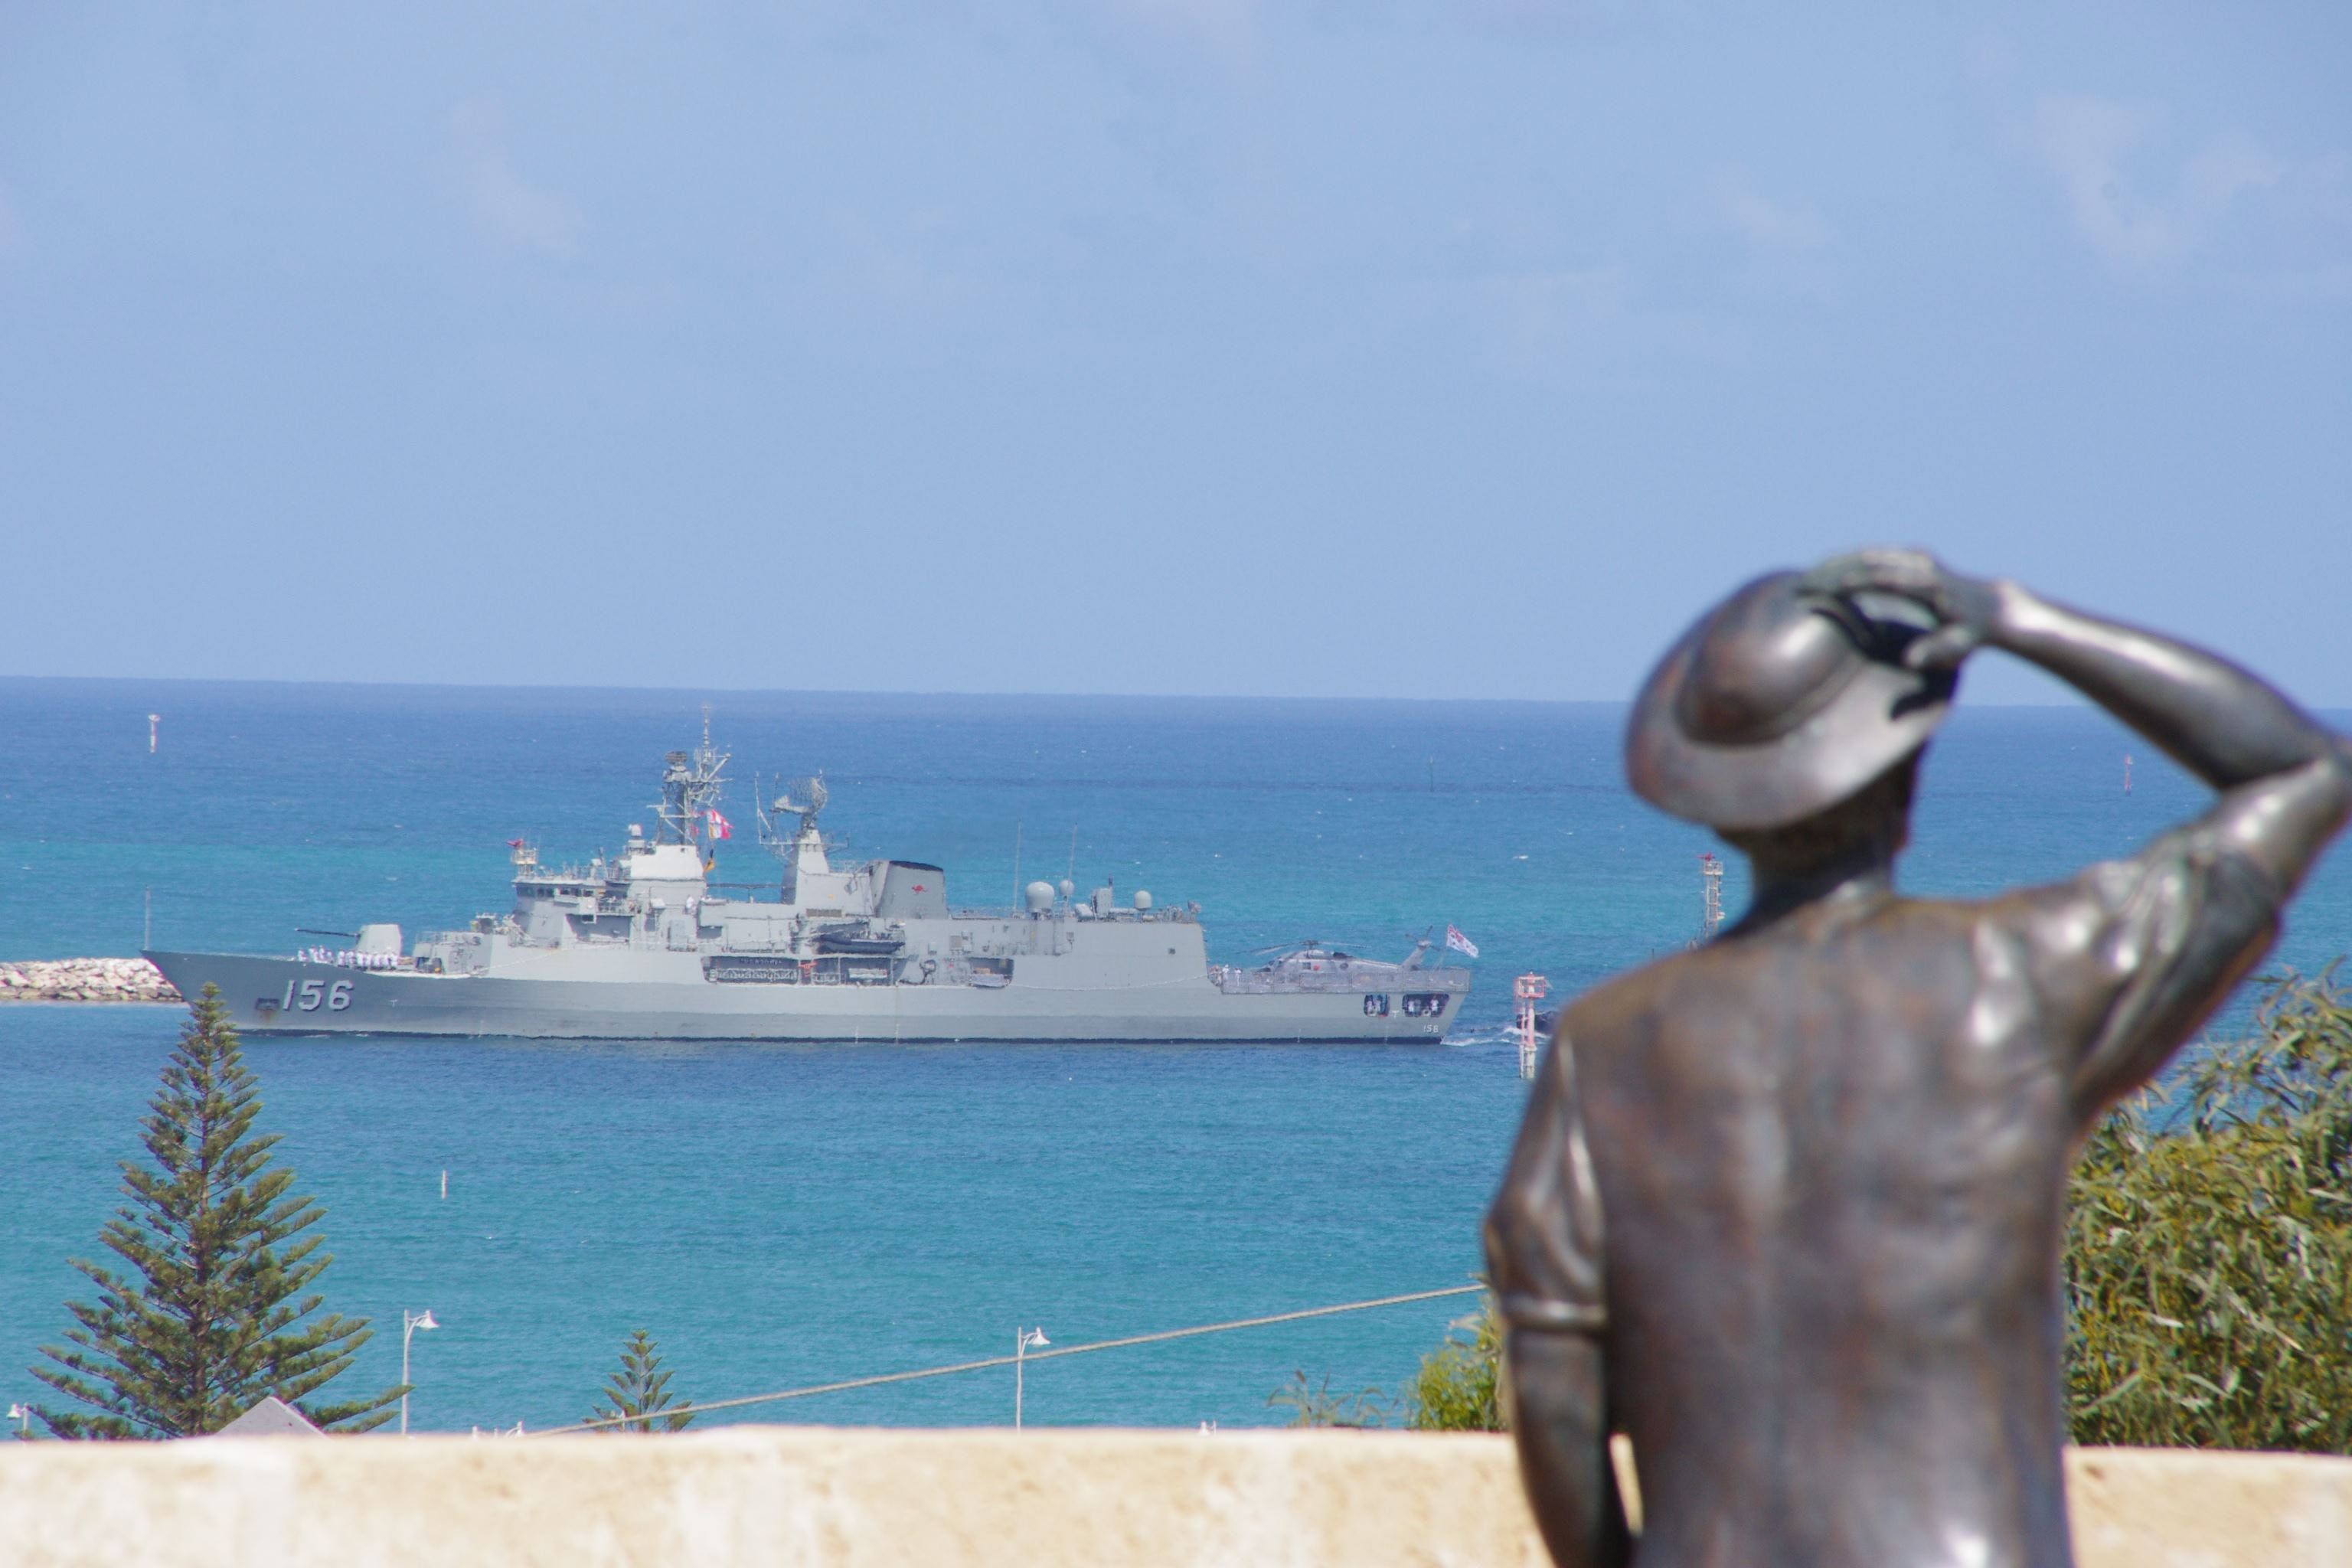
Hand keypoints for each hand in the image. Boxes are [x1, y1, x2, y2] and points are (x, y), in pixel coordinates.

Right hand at [1796, 548, 2004, 671]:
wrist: (1992, 607)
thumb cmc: (1970, 635)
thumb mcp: (1958, 648)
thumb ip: (1933, 652)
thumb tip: (1909, 660)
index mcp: (1930, 586)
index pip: (1886, 579)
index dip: (1854, 582)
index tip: (1825, 590)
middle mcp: (1921, 565)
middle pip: (1869, 561)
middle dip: (1833, 572)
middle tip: (1801, 586)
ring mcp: (1915, 557)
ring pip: (1867, 555)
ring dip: (1835, 565)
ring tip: (1804, 579)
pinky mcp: (1910, 557)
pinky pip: (1873, 556)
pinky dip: (1847, 562)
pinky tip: (1825, 573)